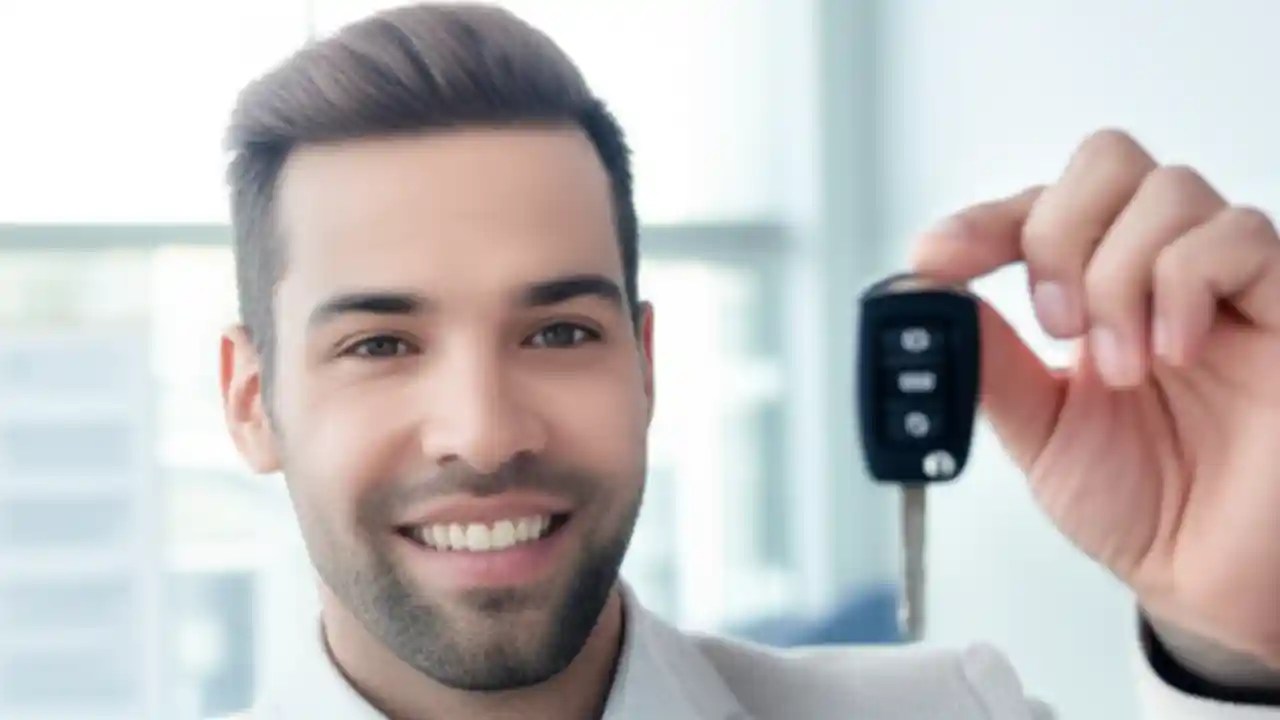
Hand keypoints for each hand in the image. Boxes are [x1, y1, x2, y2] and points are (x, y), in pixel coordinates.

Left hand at [910, 129, 1279, 671]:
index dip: (981, 223)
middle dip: (1057, 232)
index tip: (935, 259)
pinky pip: (1237, 236)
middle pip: (1106, 163)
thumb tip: (929, 297)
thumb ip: (989, 362)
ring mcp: (1225, 283)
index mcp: (1094, 296)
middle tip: (1054, 323)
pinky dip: (1183, 285)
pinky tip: (1173, 350)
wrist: (1210, 581)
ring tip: (1122, 365)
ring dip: (1120, 276)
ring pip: (1167, 191)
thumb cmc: (1142, 508)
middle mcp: (1159, 273)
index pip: (1039, 210)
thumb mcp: (1038, 432)